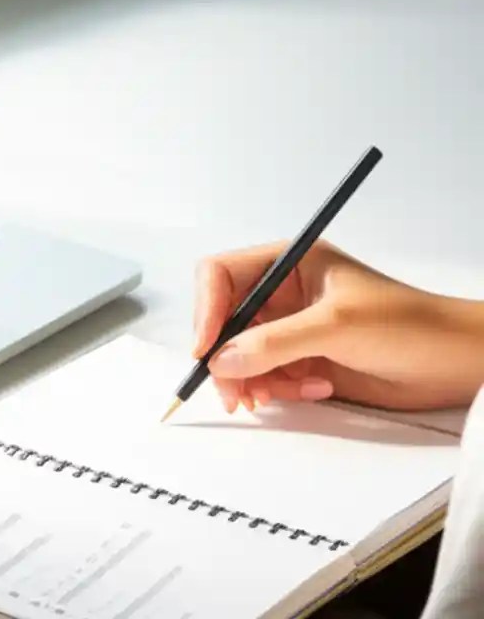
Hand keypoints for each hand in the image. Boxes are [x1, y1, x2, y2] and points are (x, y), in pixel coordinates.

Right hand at [193, 240, 483, 412]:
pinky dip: (279, 390)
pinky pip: (265, 377)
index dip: (206, 310)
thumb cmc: (409, 326)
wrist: (456, 364)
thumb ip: (275, 342)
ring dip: (251, 380)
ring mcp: (292, 329)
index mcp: (289, 263)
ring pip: (239, 355)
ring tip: (277, 397)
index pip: (220, 276)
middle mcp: (284, 293)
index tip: (206, 349)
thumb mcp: (336, 326)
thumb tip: (221, 360)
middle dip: (225, 357)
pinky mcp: (302, 360)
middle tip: (235, 392)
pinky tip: (316, 390)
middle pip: (223, 321)